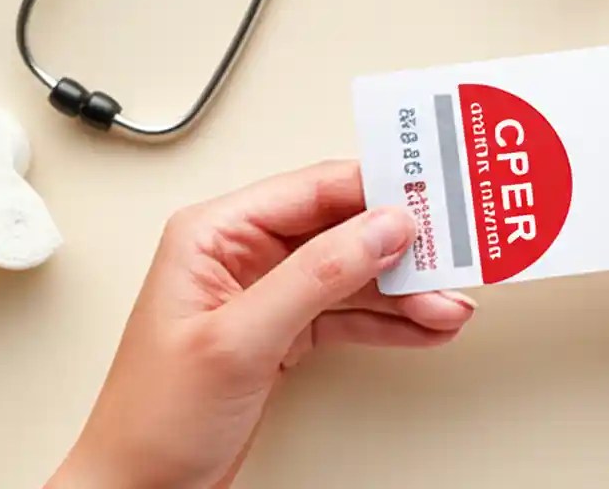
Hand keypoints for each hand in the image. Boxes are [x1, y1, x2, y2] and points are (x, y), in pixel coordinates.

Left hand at [48, 161, 476, 488]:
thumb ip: (318, 275)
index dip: (378, 189)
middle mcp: (244, 254)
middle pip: (344, 229)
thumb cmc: (154, 419)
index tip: (432, 194)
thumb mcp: (241, 338)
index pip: (315, 189)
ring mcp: (268, 293)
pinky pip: (352, 313)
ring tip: (449, 303)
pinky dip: (392, 322)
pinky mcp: (286, 331)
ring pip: (356, 273)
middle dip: (403, 246)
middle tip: (454, 251)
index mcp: (217, 233)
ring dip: (406, 291)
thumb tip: (382, 227)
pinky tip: (425, 326)